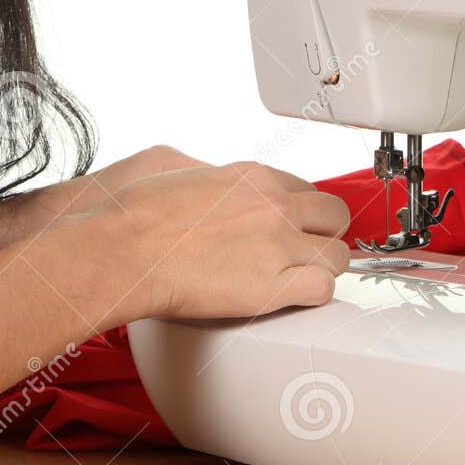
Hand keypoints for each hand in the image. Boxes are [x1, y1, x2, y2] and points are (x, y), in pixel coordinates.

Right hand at [104, 162, 350, 319]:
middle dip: (324, 233)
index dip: (301, 211)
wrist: (126, 248)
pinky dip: (315, 293)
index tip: (294, 224)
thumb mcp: (181, 168)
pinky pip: (323, 289)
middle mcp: (274, 205)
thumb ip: (214, 177)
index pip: (305, 189)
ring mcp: (277, 245)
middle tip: (307, 250)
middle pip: (334, 215)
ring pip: (338, 255)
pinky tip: (297, 296)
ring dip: (324, 266)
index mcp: (253, 176)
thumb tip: (218, 186)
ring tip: (302, 278)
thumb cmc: (139, 213)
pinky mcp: (271, 286)